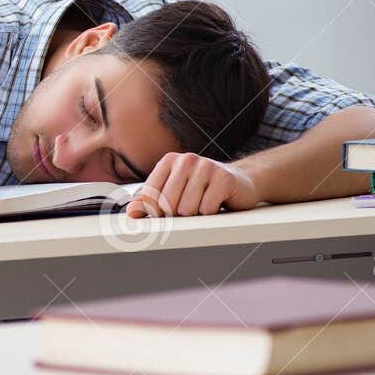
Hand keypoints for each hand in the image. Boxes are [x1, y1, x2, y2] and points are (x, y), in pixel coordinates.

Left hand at [125, 153, 260, 217]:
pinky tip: (217, 202)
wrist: (241, 182)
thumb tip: (132, 212)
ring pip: (187, 209)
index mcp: (169, 161)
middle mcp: (186, 160)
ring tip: (204, 202)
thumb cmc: (204, 188)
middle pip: (167, 204)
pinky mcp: (224, 178)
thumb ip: (151, 200)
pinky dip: (211, 212)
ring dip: (196, 213)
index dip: (155, 211)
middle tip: (190, 206)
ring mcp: (206, 166)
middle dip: (178, 213)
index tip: (163, 214)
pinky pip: (206, 209)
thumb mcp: (174, 191)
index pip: (150, 194)